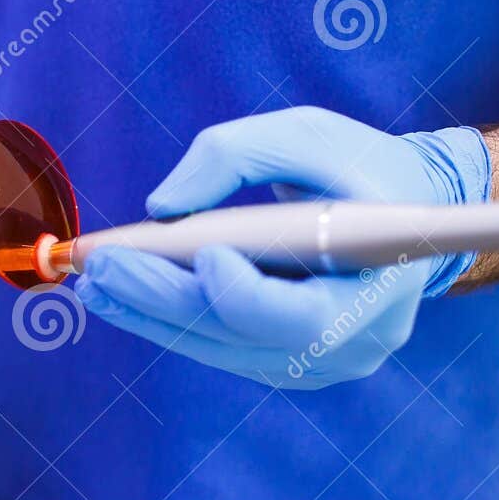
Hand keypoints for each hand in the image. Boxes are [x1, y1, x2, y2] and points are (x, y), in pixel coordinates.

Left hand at [72, 106, 490, 388]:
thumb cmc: (360, 168)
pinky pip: (218, 348)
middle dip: (163, 299)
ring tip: (94, 282)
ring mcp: (319, 364)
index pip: (303, 318)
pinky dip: (166, 320)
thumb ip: (237, 153)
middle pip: (241, 336)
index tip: (201, 254)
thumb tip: (163, 206)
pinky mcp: (285, 364)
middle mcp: (352, 342)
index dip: (245, 295)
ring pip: (218, 349)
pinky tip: (121, 295)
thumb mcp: (311, 135)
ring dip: (148, 315)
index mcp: (382, 286)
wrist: (403, 212)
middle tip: (102, 267)